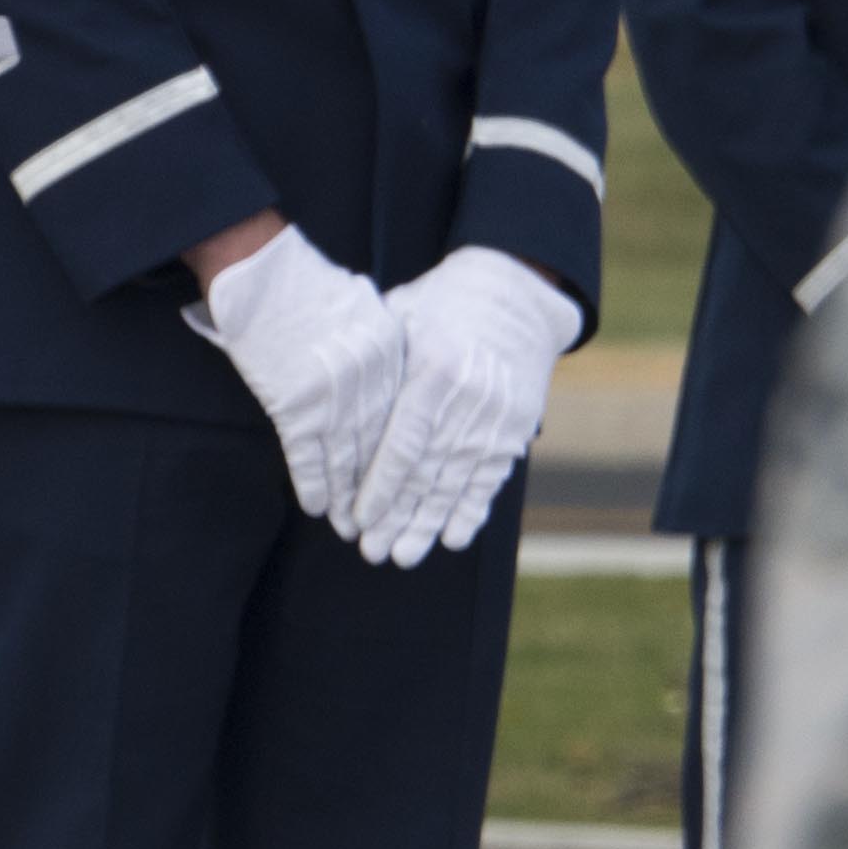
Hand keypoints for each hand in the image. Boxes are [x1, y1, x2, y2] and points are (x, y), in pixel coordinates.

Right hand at [191, 224, 402, 519]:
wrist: (259, 267)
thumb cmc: (303, 281)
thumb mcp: (360, 304)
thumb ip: (377, 344)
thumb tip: (382, 380)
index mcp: (390, 350)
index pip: (398, 416)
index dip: (395, 457)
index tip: (399, 485)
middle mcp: (368, 376)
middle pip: (376, 445)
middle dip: (375, 489)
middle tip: (378, 523)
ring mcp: (333, 392)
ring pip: (344, 457)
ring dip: (343, 497)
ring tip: (345, 525)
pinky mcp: (294, 401)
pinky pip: (306, 454)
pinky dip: (311, 483)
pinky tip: (314, 507)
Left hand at [337, 245, 578, 565]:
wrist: (516, 293)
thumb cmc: (439, 304)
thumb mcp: (401, 318)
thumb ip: (375, 367)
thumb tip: (331, 412)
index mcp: (433, 368)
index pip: (403, 443)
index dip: (380, 487)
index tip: (358, 519)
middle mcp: (468, 397)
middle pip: (428, 473)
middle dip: (399, 517)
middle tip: (373, 552)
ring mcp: (497, 414)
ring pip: (458, 481)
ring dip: (430, 524)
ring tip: (405, 555)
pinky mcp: (516, 426)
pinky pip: (491, 475)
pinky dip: (472, 508)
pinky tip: (453, 538)